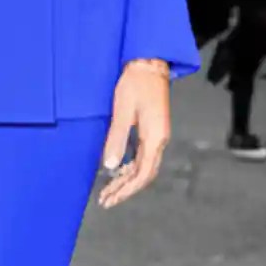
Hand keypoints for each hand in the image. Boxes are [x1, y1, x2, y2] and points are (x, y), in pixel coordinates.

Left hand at [98, 59, 171, 208]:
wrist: (149, 64)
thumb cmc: (135, 84)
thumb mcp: (122, 112)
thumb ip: (117, 139)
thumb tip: (110, 167)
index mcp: (155, 138)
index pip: (142, 175)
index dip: (126, 190)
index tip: (110, 199)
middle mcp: (159, 140)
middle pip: (145, 175)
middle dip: (125, 190)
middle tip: (105, 201)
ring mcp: (157, 135)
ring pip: (144, 167)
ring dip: (127, 180)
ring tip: (108, 190)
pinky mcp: (152, 130)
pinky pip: (143, 156)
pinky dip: (130, 167)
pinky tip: (118, 171)